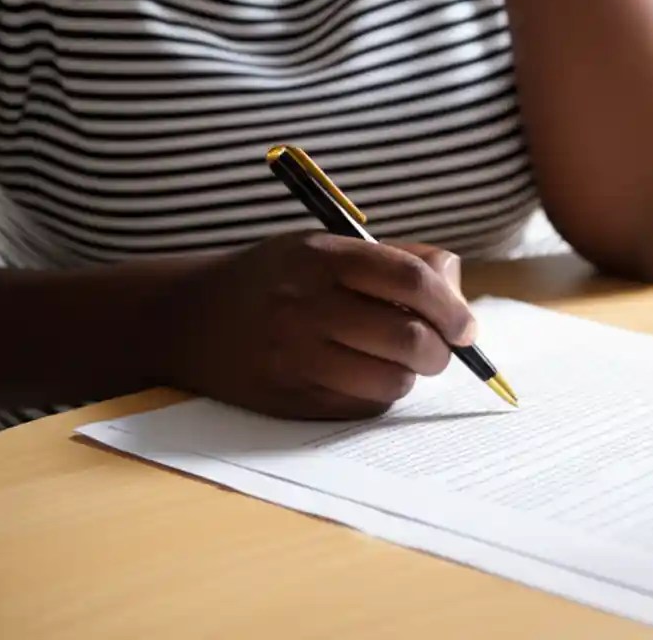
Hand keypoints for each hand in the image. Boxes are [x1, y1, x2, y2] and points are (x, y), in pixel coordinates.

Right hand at [167, 232, 474, 419]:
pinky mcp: (288, 399)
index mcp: (321, 257)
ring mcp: (293, 356)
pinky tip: (355, 374)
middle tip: (441, 349)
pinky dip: (376, 394)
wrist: (186, 318)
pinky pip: (363, 406)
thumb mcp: (325, 246)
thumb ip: (398, 259)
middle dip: (441, 349)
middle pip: (409, 338)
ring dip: (408, 375)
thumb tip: (458, 293)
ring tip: (391, 359)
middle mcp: (305, 305)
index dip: (452, 307)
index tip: (466, 326)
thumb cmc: (277, 278)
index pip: (410, 281)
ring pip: (392, 380)